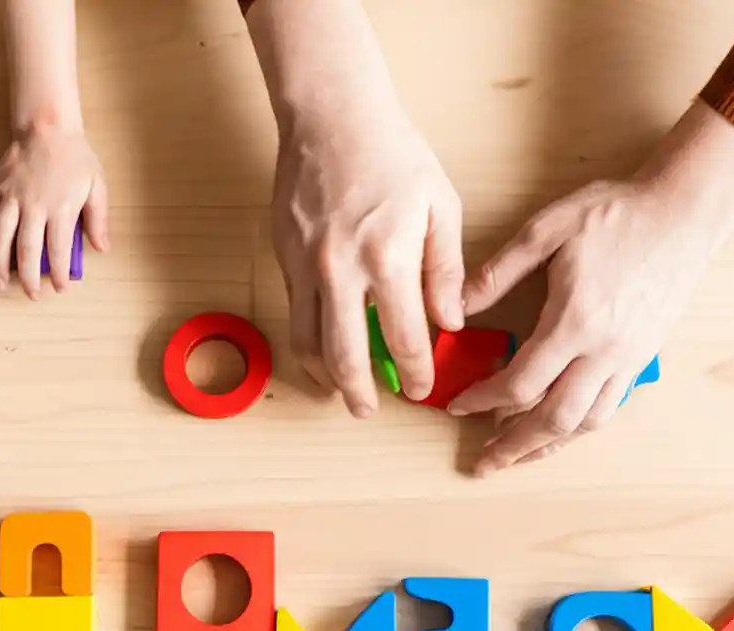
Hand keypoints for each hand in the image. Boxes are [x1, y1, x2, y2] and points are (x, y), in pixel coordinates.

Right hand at [0, 125, 108, 296]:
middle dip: (28, 277)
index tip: (59, 288)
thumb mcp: (97, 186)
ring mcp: (11, 196)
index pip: (58, 249)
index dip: (59, 273)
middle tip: (30, 295)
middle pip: (26, 250)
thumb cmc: (75, 157)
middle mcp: (33, 206)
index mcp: (60, 208)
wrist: (47, 126)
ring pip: (0, 236)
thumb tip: (102, 248)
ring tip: (1, 283)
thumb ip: (98, 219)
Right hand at [272, 116, 464, 416]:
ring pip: (305, 343)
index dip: (414, 372)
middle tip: (368, 411)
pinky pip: (294, 311)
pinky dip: (308, 337)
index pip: (404, 337)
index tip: (419, 389)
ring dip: (323, 375)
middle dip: (358, 394)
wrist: (330, 117)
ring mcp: (304, 265)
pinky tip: (325, 342)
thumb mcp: (440, 207)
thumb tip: (450, 322)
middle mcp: (340, 269)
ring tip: (339, 388)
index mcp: (387, 257)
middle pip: (343, 356)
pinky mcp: (283, 257)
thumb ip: (445, 270)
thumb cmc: (391, 155)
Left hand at [448, 102, 733, 473]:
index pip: (521, 382)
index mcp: (574, 321)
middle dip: (514, 446)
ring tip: (516, 454)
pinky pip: (609, 406)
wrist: (684, 210)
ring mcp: (629, 358)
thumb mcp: (545, 229)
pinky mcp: (644, 356)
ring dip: (547, 444)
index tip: (458, 406)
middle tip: (483, 463)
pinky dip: (578, 426)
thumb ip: (498, 272)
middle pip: (554, 419)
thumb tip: (456, 307)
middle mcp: (604, 350)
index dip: (483, 401)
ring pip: (586, 422)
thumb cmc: (615, 213)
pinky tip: (557, 427)